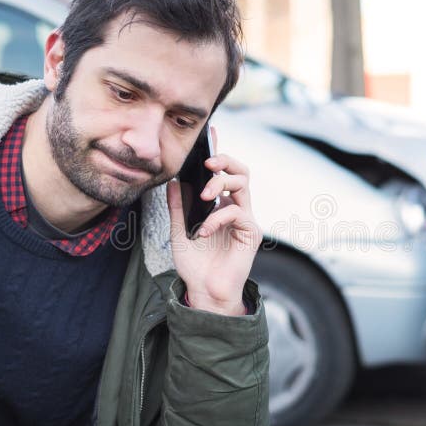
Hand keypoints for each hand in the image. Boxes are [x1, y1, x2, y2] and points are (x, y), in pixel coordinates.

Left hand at [166, 127, 261, 315]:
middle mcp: (236, 209)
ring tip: (203, 196)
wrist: (204, 292)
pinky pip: (237, 212)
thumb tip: (174, 181)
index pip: (223, 173)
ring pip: (243, 185)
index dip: (219, 152)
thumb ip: (178, 206)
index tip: (211, 133)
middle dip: (225, 161)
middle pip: (241, 171)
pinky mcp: (251, 233)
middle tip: (208, 163)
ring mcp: (245, 220)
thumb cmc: (195, 264)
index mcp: (220, 205)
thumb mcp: (178, 230)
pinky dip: (217, 217)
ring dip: (221, 184)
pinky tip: (203, 230)